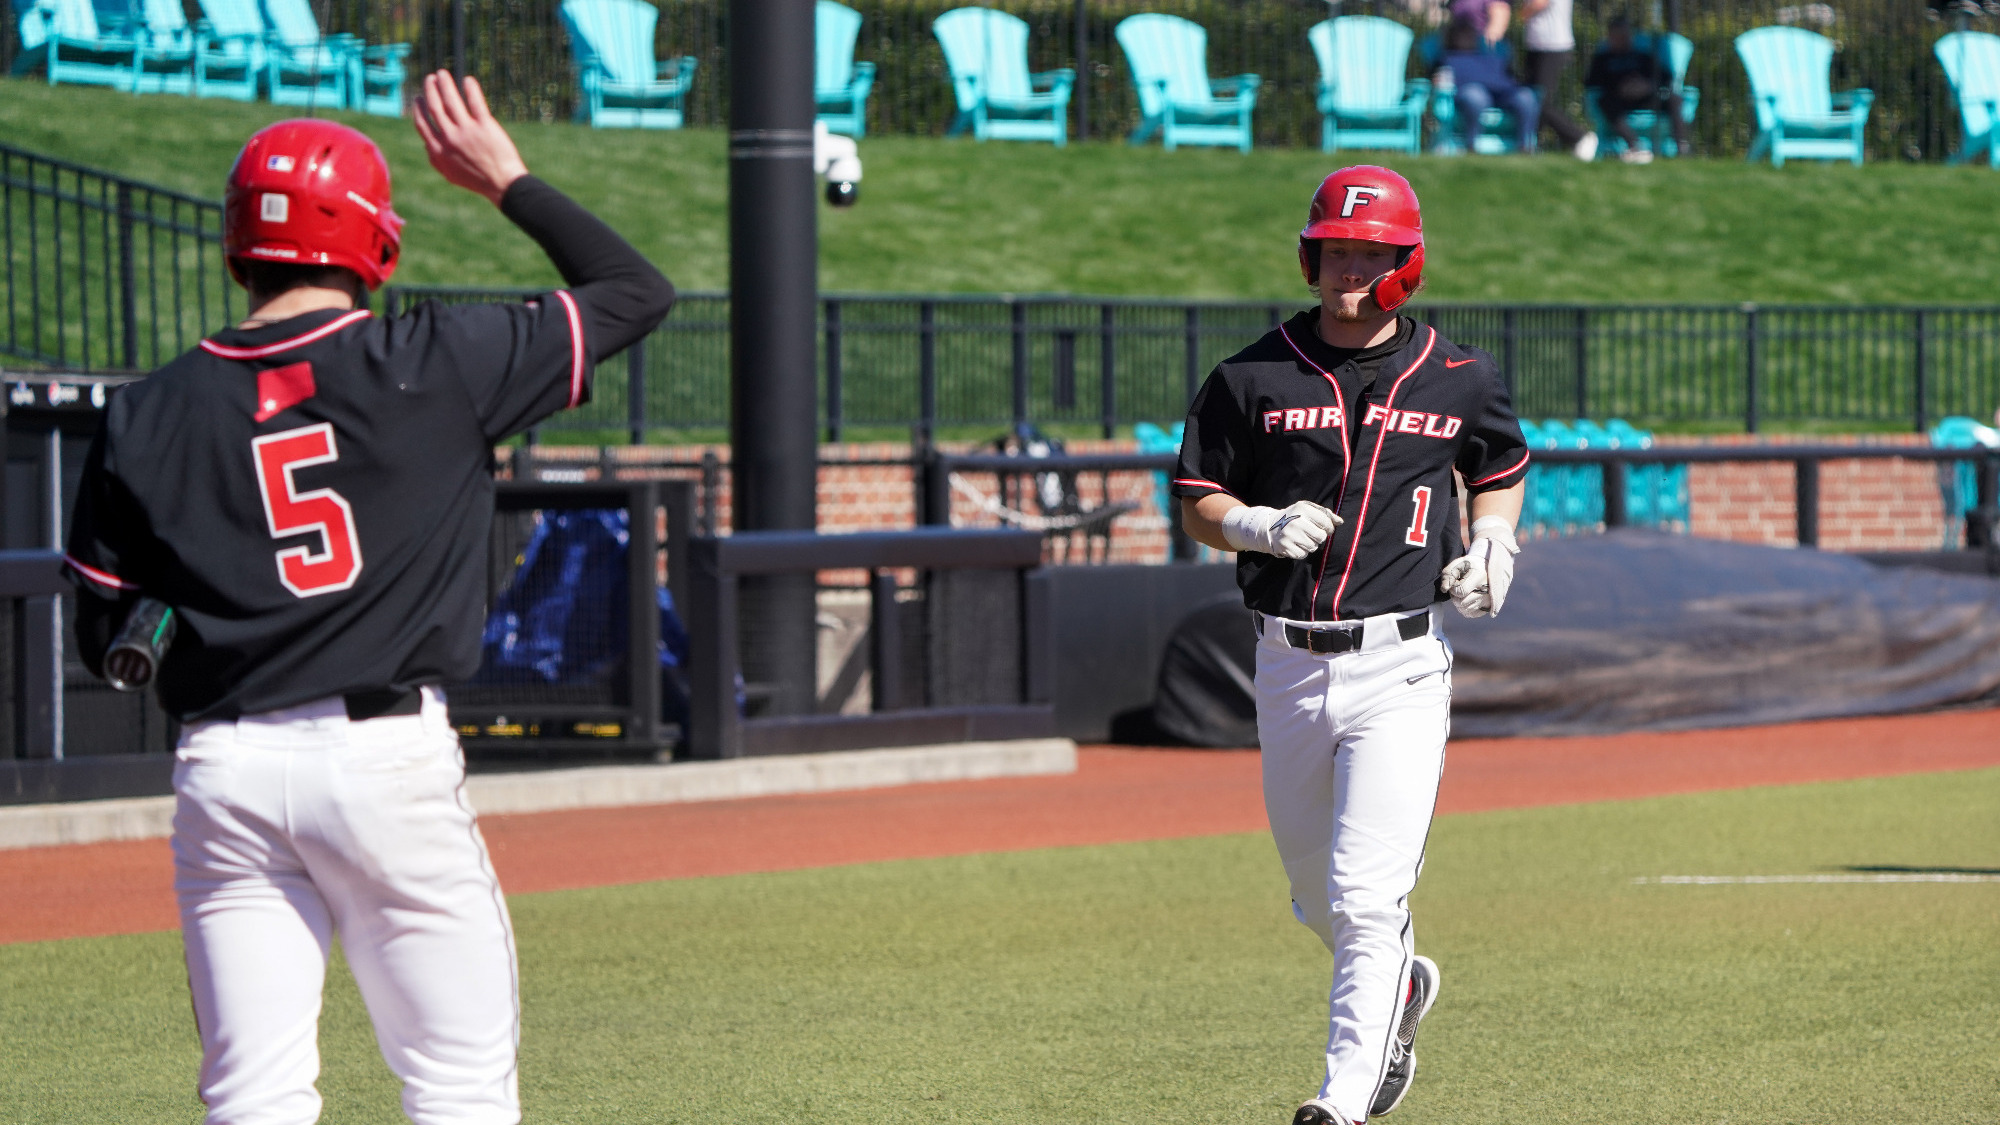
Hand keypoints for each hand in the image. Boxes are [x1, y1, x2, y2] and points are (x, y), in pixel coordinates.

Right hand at [413, 71, 529, 204]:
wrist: (502, 184)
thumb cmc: (476, 180)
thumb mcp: (449, 174)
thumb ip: (435, 159)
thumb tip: (426, 143)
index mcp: (438, 150)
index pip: (422, 123)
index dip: (418, 108)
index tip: (418, 97)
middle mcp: (449, 138)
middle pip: (435, 107)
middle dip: (430, 90)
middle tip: (430, 79)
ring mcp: (467, 131)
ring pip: (450, 101)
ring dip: (444, 84)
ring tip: (442, 74)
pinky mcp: (485, 126)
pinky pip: (475, 102)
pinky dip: (470, 89)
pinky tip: (468, 80)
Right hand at [1220, 501, 1341, 558]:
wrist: (1269, 527)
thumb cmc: (1293, 517)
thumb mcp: (1307, 510)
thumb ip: (1325, 514)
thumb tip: (1340, 522)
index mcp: (1302, 509)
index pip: (1326, 522)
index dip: (1329, 528)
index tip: (1325, 529)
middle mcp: (1296, 521)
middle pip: (1321, 537)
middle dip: (1319, 538)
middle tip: (1311, 535)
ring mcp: (1290, 535)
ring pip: (1313, 547)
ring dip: (1310, 545)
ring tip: (1302, 539)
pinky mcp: (1285, 546)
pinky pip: (1303, 554)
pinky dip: (1301, 552)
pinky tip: (1295, 545)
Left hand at [1439, 517, 1518, 616]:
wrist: (1489, 568)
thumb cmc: (1470, 566)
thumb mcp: (1458, 564)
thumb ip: (1448, 574)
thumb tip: (1444, 589)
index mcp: (1480, 577)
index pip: (1460, 591)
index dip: (1454, 589)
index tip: (1456, 583)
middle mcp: (1487, 590)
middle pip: (1462, 603)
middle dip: (1455, 597)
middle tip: (1459, 588)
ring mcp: (1489, 600)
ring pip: (1465, 610)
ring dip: (1459, 603)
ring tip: (1464, 593)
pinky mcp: (1488, 607)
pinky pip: (1470, 614)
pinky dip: (1465, 609)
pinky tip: (1467, 599)